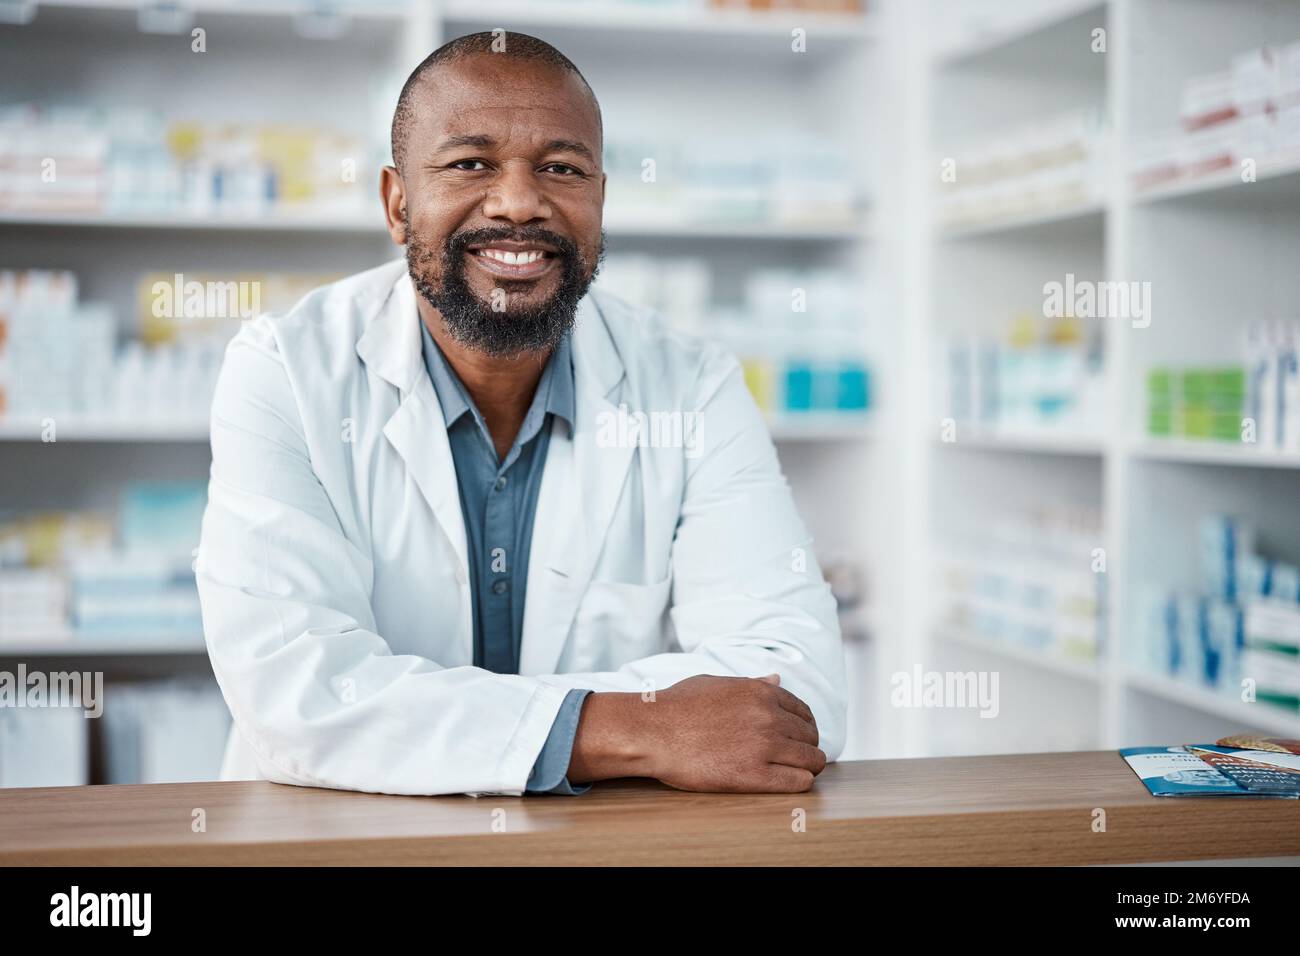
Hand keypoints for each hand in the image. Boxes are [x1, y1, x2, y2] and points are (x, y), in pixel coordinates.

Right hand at [568, 673, 825, 792]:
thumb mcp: (716, 684)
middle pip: (810, 736)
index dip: (804, 726)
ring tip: (797, 772)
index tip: (798, 737)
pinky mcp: (753, 775)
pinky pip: (797, 782)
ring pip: (811, 760)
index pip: (803, 711)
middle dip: (807, 747)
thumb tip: (776, 678)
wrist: (652, 732)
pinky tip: (789, 783)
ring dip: (807, 767)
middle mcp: (768, 717)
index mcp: (761, 693)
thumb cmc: (677, 706)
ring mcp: (763, 746)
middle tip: (797, 758)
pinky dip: (799, 783)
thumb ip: (751, 683)